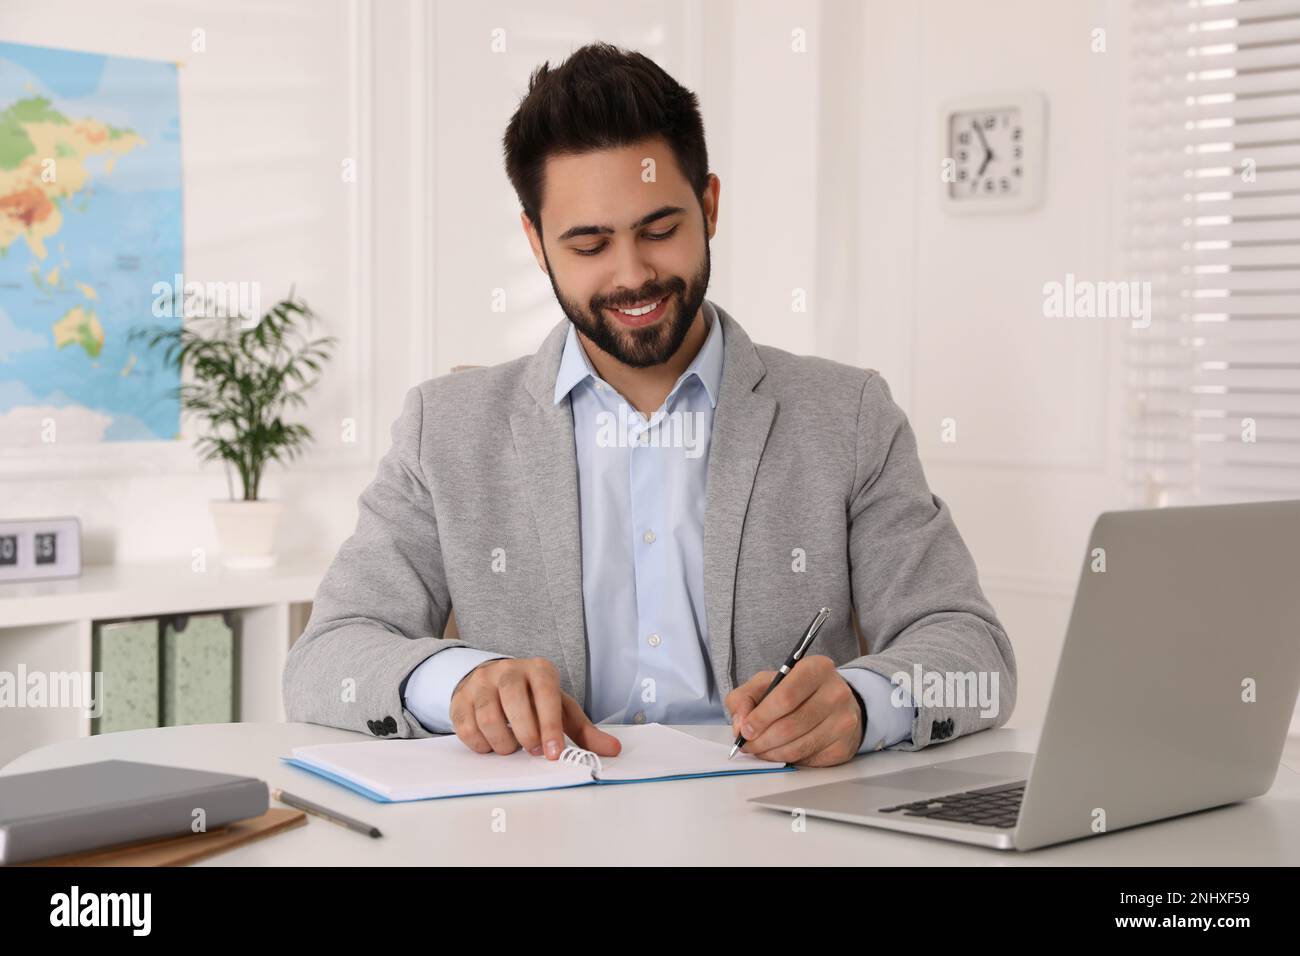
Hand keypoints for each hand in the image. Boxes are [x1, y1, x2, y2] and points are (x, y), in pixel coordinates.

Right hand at [449, 657, 621, 759]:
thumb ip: (584, 731)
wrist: (493, 680)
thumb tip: (613, 750)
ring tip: (512, 747)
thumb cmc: (533, 698)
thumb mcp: (560, 709)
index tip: (553, 754)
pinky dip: (481, 745)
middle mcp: (508, 670)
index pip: (546, 693)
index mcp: (539, 670)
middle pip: (513, 702)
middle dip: (525, 734)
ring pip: (488, 718)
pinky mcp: (459, 698)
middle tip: (532, 750)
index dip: (550, 725)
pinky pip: (466, 727)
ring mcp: (481, 682)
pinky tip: (492, 744)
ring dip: (503, 743)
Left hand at [724, 655, 863, 766]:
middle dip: (761, 740)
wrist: (835, 703)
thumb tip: (740, 724)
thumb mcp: (767, 682)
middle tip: (748, 745)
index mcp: (816, 669)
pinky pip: (808, 760)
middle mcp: (835, 693)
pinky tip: (782, 751)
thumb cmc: (797, 691)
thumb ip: (745, 697)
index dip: (761, 717)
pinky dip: (789, 760)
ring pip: (798, 747)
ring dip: (771, 753)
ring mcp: (843, 721)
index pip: (785, 697)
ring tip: (760, 749)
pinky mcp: (844, 746)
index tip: (745, 729)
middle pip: (789, 726)